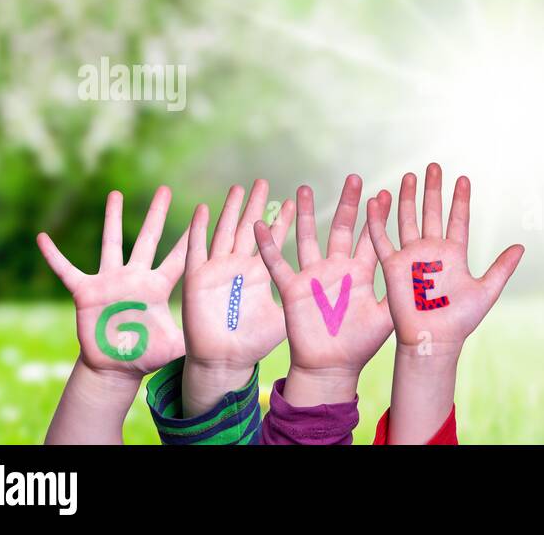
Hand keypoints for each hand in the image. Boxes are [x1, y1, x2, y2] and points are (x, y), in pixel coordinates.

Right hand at [37, 187, 187, 374]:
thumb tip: (220, 339)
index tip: (203, 213)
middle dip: (156, 214)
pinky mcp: (86, 292)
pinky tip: (42, 238)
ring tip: (115, 193)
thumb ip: (193, 337)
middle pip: (148, 239)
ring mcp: (110, 281)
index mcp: (158, 287)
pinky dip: (53, 256)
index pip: (178, 258)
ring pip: (111, 243)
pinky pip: (66, 270)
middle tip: (165, 189)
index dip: (190, 237)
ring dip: (112, 218)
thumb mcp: (174, 345)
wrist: (115, 366)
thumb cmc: (147, 354)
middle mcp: (135, 277)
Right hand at [182, 179, 294, 413]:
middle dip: (259, 205)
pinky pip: (197, 249)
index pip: (278, 239)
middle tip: (265, 180)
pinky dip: (197, 230)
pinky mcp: (199, 279)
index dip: (287, 219)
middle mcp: (242, 267)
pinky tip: (202, 209)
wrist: (224, 362)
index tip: (298, 196)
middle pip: (252, 228)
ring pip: (226, 232)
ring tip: (239, 188)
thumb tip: (346, 292)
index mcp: (265, 274)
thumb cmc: (255, 344)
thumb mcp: (288, 317)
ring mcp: (220, 270)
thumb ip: (309, 299)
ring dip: (232, 210)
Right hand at [254, 174, 393, 405]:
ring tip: (302, 188)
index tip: (385, 193)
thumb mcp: (386, 316)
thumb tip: (429, 277)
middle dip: (347, 204)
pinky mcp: (294, 289)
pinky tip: (260, 226)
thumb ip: (401, 294)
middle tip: (353, 178)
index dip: (377, 216)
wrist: (332, 367)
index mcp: (362, 273)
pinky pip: (278, 265)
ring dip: (303, 214)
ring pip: (307, 238)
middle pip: (341, 228)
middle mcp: (338, 269)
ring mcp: (315, 277)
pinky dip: (268, 246)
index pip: (371, 237)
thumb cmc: (361, 345)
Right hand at [365, 163, 524, 351]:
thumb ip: (502, 268)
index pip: (458, 219)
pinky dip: (378, 221)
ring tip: (409, 176)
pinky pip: (382, 239)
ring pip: (408, 220)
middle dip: (432, 190)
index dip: (460, 199)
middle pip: (431, 213)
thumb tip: (521, 247)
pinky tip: (376, 200)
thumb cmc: (460, 320)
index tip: (463, 179)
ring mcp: (411, 257)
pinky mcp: (392, 266)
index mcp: (454, 254)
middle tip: (434, 167)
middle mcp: (432, 251)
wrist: (434, 339)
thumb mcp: (486, 291)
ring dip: (408, 198)